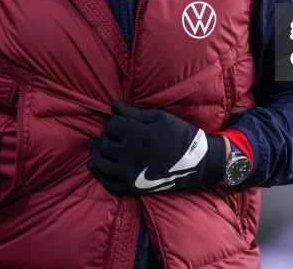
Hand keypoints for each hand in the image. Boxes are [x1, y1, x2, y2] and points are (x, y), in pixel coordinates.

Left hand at [89, 100, 224, 194]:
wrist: (195, 162)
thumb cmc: (178, 134)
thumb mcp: (158, 117)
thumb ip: (132, 112)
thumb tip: (111, 105)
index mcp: (136, 134)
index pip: (111, 125)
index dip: (114, 121)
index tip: (120, 122)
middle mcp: (129, 155)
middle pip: (103, 144)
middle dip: (105, 137)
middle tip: (110, 135)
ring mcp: (129, 173)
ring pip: (101, 163)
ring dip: (97, 154)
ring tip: (99, 148)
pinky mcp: (131, 188)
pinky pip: (108, 182)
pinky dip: (100, 174)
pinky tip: (98, 166)